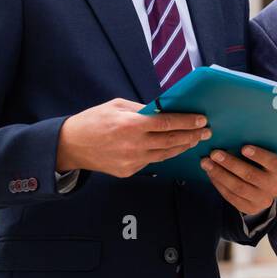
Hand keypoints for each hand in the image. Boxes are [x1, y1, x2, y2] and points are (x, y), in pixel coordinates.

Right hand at [55, 98, 210, 177]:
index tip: (201, 120)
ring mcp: (132, 161)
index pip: (167, 123)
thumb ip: (142, 110)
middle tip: (206, 132)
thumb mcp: (117, 106)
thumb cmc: (93, 121)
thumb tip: (163, 111)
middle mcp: (134, 145)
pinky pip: (152, 162)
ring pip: (165, 155)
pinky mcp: (128, 171)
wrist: (70, 145)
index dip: (187, 122)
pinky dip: (164, 155)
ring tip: (194, 140)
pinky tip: (174, 149)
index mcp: (132, 125)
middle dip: (192, 136)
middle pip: (171, 141)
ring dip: (182, 147)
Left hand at [201, 145, 276, 216]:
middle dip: (230, 163)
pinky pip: (231, 197)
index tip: (243, 147)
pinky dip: (219, 184)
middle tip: (214, 154)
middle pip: (250, 175)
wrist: (267, 190)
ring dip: (220, 174)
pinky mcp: (250, 208)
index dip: (258, 155)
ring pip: (238, 187)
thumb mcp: (267, 156)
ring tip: (206, 163)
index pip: (272, 162)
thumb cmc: (263, 165)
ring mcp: (263, 200)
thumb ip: (256, 150)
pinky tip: (211, 174)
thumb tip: (231, 138)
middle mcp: (275, 187)